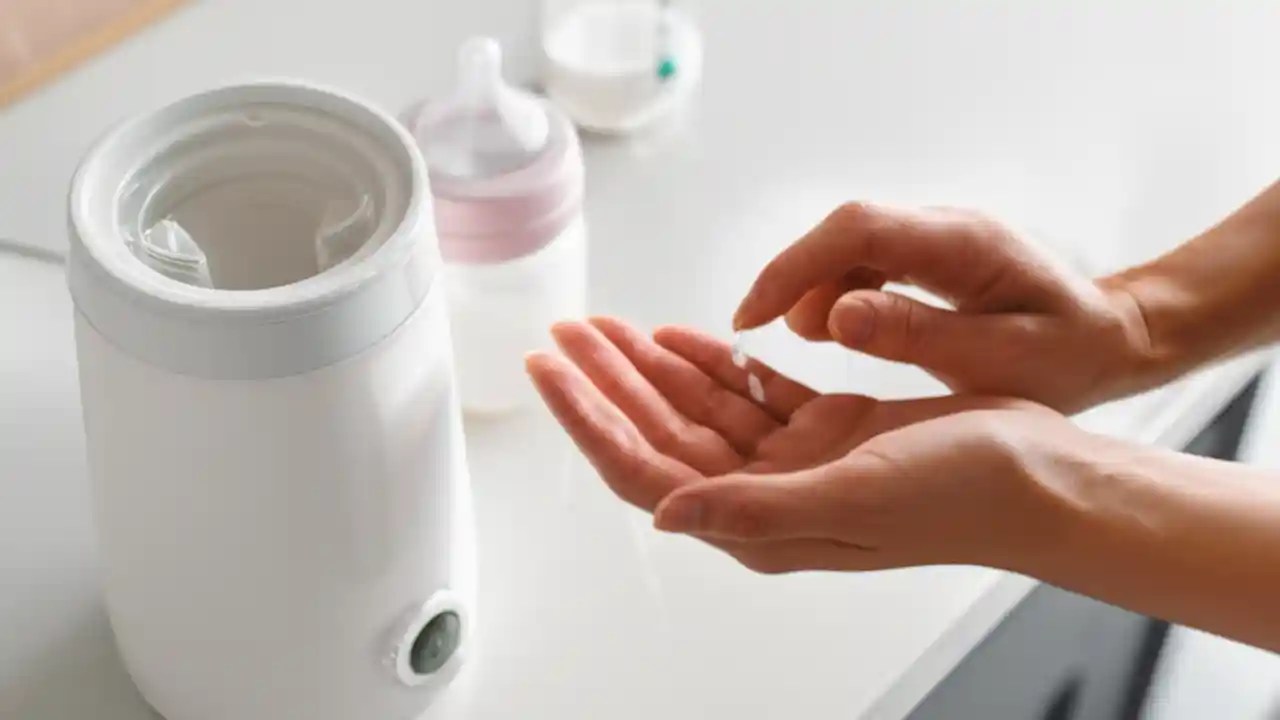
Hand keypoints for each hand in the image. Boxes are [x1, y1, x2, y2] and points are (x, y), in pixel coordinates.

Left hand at [526, 318, 1079, 573]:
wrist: (1045, 475)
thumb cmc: (964, 493)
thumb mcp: (853, 499)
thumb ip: (754, 510)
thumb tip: (666, 515)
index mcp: (763, 523)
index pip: (647, 470)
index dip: (590, 421)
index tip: (550, 371)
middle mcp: (769, 496)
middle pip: (662, 433)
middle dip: (608, 382)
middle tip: (565, 333)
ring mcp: (797, 462)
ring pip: (700, 408)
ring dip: (652, 367)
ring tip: (606, 326)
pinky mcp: (828, 430)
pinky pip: (752, 392)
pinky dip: (714, 363)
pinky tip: (682, 337)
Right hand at [733, 202, 1154, 412]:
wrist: (1112, 341)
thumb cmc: (1067, 360)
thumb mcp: (999, 362)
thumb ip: (919, 335)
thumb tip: (836, 314)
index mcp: (963, 244)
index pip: (859, 231)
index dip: (797, 266)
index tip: (755, 314)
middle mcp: (944, 227)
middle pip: (845, 230)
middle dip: (790, 274)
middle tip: (750, 327)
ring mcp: (936, 238)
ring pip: (849, 246)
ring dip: (809, 285)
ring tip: (787, 339)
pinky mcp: (928, 258)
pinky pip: (865, 263)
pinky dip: (832, 293)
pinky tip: (821, 330)